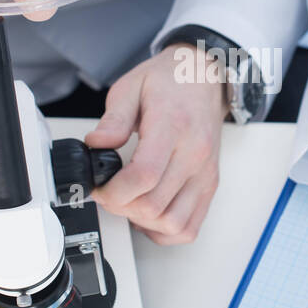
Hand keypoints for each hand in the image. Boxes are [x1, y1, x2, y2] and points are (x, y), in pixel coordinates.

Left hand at [86, 44, 229, 244]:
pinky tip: (150, 214)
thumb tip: (96, 144)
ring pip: (174, 223)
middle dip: (121, 207)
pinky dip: (166, 230)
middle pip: (155, 205)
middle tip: (109, 192)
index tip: (100, 187)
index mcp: (173, 126)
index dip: (114, 192)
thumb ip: (113, 119)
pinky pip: (190, 227)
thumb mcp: (131, 86)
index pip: (144, 176)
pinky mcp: (210, 185)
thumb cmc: (171, 81)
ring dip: (144, 221)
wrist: (204, 77)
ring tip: (130, 202)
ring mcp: (205, 173)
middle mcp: (195, 154)